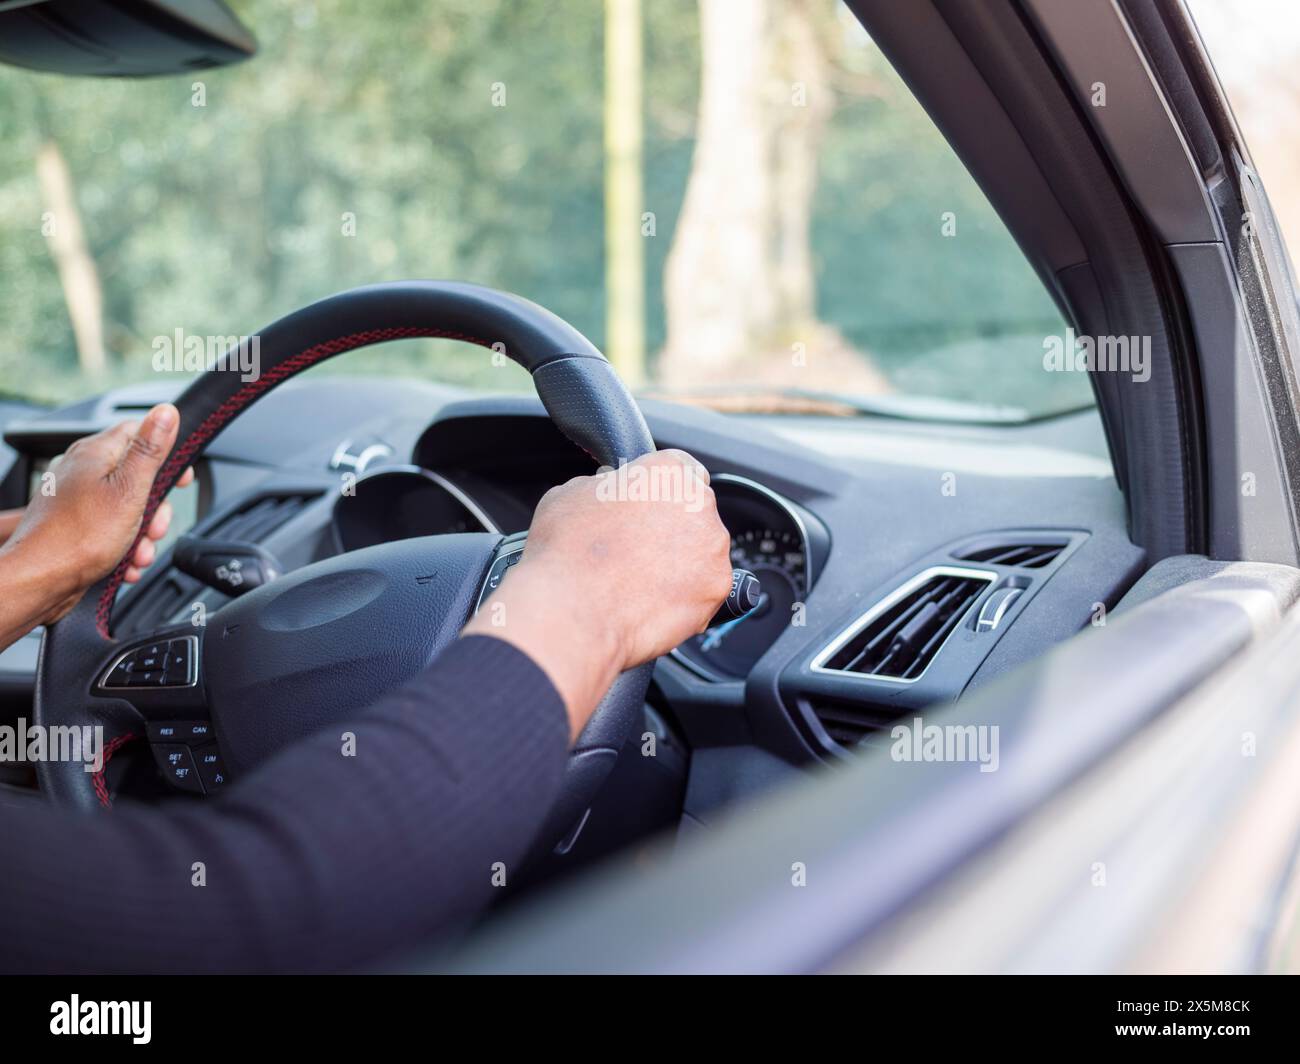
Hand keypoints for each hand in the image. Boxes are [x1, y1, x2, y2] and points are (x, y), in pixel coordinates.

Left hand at [0, 404, 192, 635]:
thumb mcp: (130, 490)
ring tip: (139, 551)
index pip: (139, 432)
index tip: (180, 478)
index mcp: (95, 454)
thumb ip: (150, 450)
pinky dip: (124, 546)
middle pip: (138, 476)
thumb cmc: (79, 538)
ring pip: (128, 507)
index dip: (166, 453)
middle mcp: (82, 471)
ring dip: (143, 533)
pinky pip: (111, 528)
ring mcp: (76, 498)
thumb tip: (166, 411)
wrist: (41, 580)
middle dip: (156, 508)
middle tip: (155, 526)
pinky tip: (125, 562)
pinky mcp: (75, 524)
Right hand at [463, 449, 732, 738]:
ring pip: (703, 553)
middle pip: (695, 512)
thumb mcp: (570, 495)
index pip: (682, 469)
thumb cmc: (566, 553)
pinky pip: (705, 590)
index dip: (663, 492)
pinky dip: (685, 597)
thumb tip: (608, 484)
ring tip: (640, 582)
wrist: (573, 612)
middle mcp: (698, 502)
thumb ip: (602, 483)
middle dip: (672, 530)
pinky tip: (652, 603)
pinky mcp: (717, 587)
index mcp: (667, 471)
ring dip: (681, 564)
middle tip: (638, 552)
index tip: (651, 509)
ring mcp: (713, 546)